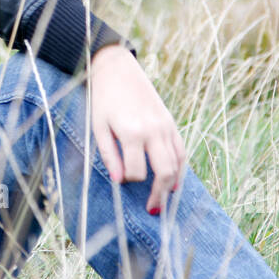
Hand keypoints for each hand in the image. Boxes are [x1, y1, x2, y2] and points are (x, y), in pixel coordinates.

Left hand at [86, 44, 186, 214]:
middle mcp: (153, 131)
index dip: (129, 181)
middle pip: (164, 172)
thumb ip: (110, 155)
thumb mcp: (98, 126)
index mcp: (132, 132)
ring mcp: (165, 126)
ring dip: (171, 185)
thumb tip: (120, 181)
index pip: (137, 171)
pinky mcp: (171, 121)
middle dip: (159, 195)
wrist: (117, 68)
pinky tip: (174, 181)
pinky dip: (180, 167)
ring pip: (176, 163)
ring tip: (163, 201)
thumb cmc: (103, 98)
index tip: (122, 181)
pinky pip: (181, 150)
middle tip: (152, 210)